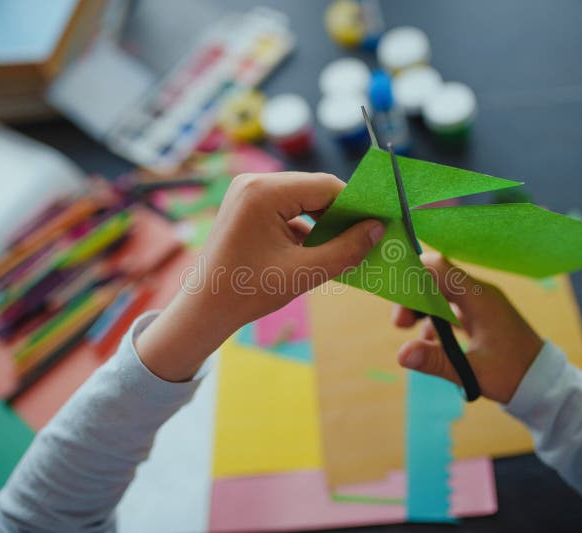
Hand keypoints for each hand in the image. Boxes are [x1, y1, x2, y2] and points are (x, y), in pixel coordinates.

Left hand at [137, 172, 384, 381]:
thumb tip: (377, 228)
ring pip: (303, 201)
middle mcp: (254, 182)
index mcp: (264, 192)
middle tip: (366, 239)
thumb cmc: (247, 292)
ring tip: (343, 249)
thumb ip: (345, 249)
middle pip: (314, 191)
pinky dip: (305, 229)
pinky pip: (287, 210)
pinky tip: (318, 252)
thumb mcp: (304, 273)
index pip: (326, 186)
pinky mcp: (246, 207)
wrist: (202, 310)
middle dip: (340, 215)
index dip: (356, 205)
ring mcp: (247, 193)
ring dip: (324, 223)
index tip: (379, 225)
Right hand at [393, 253, 542, 402]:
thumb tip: (401, 353)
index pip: (439, 268)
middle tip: (400, 325)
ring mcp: (479, 305)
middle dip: (413, 298)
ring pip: (441, 295)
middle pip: (436, 280)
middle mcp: (478, 295)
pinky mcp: (479, 317)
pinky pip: (450, 309)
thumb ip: (435, 361)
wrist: (544, 384)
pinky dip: (436, 322)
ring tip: (415, 337)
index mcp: (479, 298)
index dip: (413, 274)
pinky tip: (433, 344)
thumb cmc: (513, 376)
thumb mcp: (471, 371)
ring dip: (423, 311)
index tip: (393, 293)